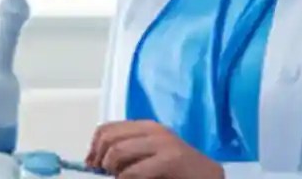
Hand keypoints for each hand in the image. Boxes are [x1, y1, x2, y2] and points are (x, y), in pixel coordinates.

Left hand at [87, 120, 224, 178]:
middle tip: (104, 175)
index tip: (93, 166)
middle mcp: (153, 130)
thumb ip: (129, 153)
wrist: (208, 177)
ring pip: (117, 152)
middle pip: (109, 138)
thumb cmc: (178, 171)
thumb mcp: (150, 156)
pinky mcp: (170, 159)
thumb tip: (96, 162)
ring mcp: (162, 143)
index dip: (94, 149)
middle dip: (100, 160)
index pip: (106, 129)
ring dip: (111, 171)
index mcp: (146, 127)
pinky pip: (132, 171)